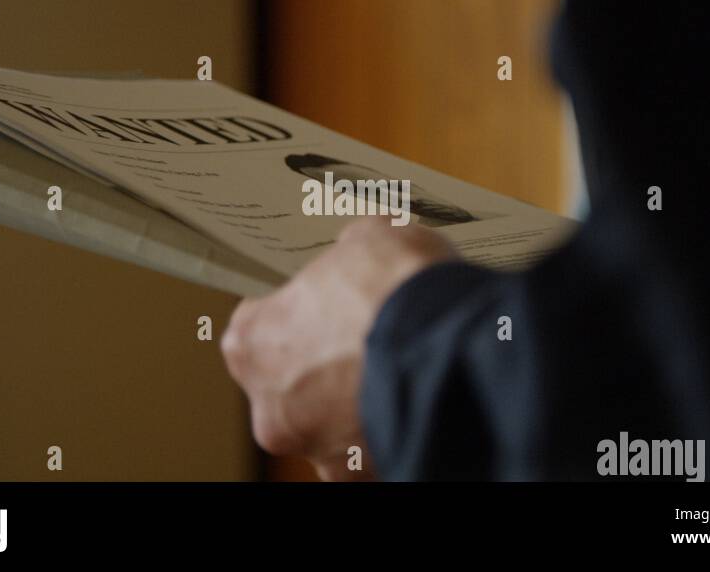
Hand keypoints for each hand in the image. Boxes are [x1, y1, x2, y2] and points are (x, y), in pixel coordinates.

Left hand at [220, 216, 457, 479]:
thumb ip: (351, 252)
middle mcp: (271, 406)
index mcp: (252, 343)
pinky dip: (386, 430)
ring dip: (355, 402)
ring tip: (399, 370)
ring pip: (328, 424)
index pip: (260, 324)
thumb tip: (362, 250)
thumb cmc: (398, 289)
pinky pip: (368, 451)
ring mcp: (316, 446)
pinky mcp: (360, 472)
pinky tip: (415, 401)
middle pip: (290, 382)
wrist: (457, 347)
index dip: (298, 310)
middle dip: (324, 364)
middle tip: (367, 338)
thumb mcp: (371, 237)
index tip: (326, 303)